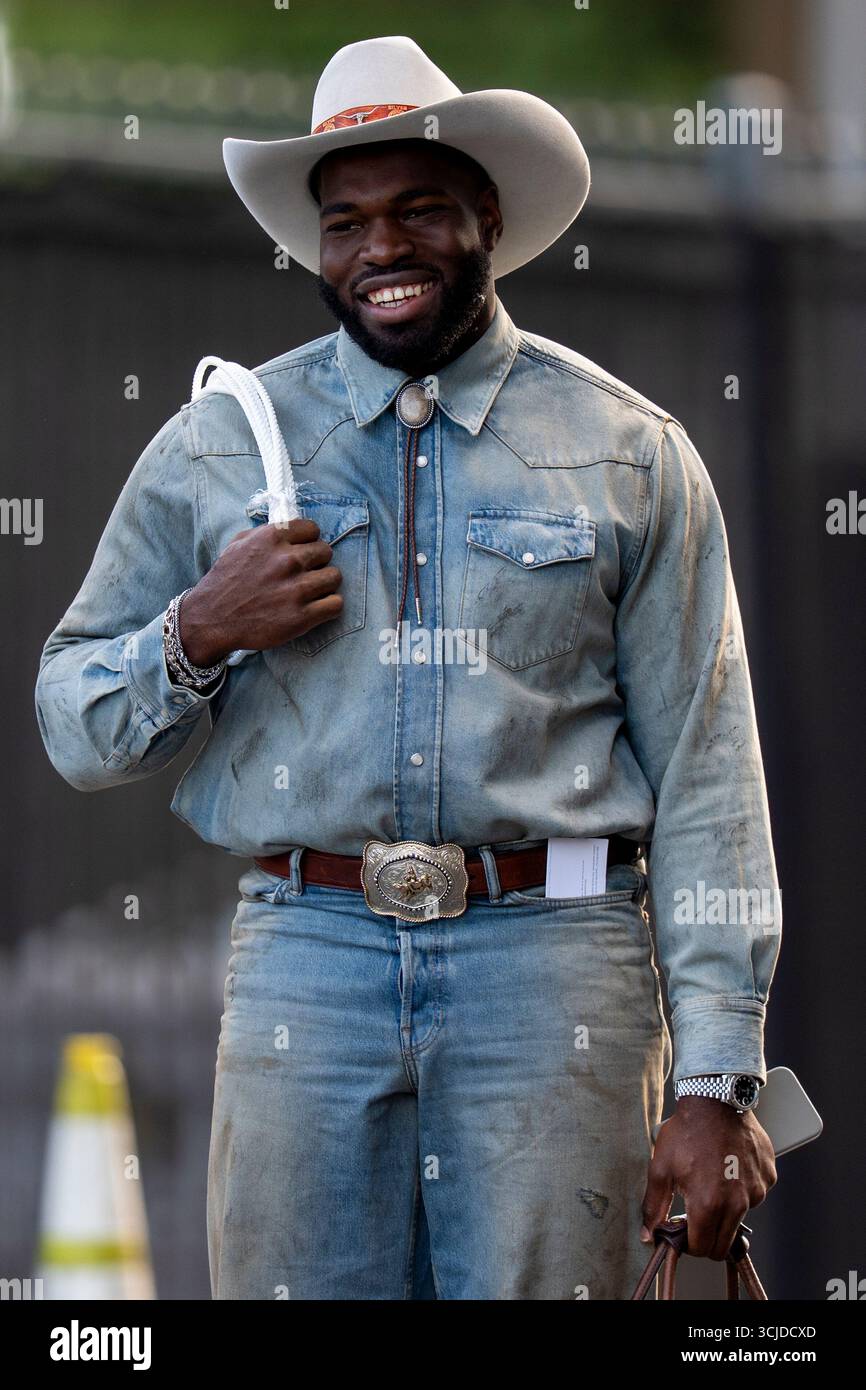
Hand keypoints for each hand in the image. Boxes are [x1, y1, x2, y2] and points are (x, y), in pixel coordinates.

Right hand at [178, 519, 342, 666]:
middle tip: (304, 574)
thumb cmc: (225, 581)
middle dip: (317, 562)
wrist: (212, 618)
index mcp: (273, 539)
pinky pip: (335, 604)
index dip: (308, 541)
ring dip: (324, 584)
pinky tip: (315, 608)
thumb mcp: (238, 544)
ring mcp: (296, 589)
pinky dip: (328, 606)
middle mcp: (287, 561)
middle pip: (326, 552)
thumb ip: (266, 533)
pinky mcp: (301, 617)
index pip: (312, 529)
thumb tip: (292, 527)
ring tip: (310, 591)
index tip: (301, 551)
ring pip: (334, 577)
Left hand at [640, 1096, 776, 1259]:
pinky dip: (742, 1188)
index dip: (689, 1243)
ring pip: (740, 1218)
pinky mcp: (768, 1177)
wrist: (715, 1100)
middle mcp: (737, 1203)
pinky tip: (729, 1166)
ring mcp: (756, 1190)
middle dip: (708, 1235)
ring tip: (713, 1178)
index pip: (702, 1248)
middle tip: (697, 1213)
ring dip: (727, 1209)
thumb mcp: (660, 1167)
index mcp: (708, 1204)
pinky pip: (755, 1194)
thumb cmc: (686, 1132)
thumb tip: (649, 1235)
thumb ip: (654, 1206)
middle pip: (723, 1243)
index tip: (684, 1229)